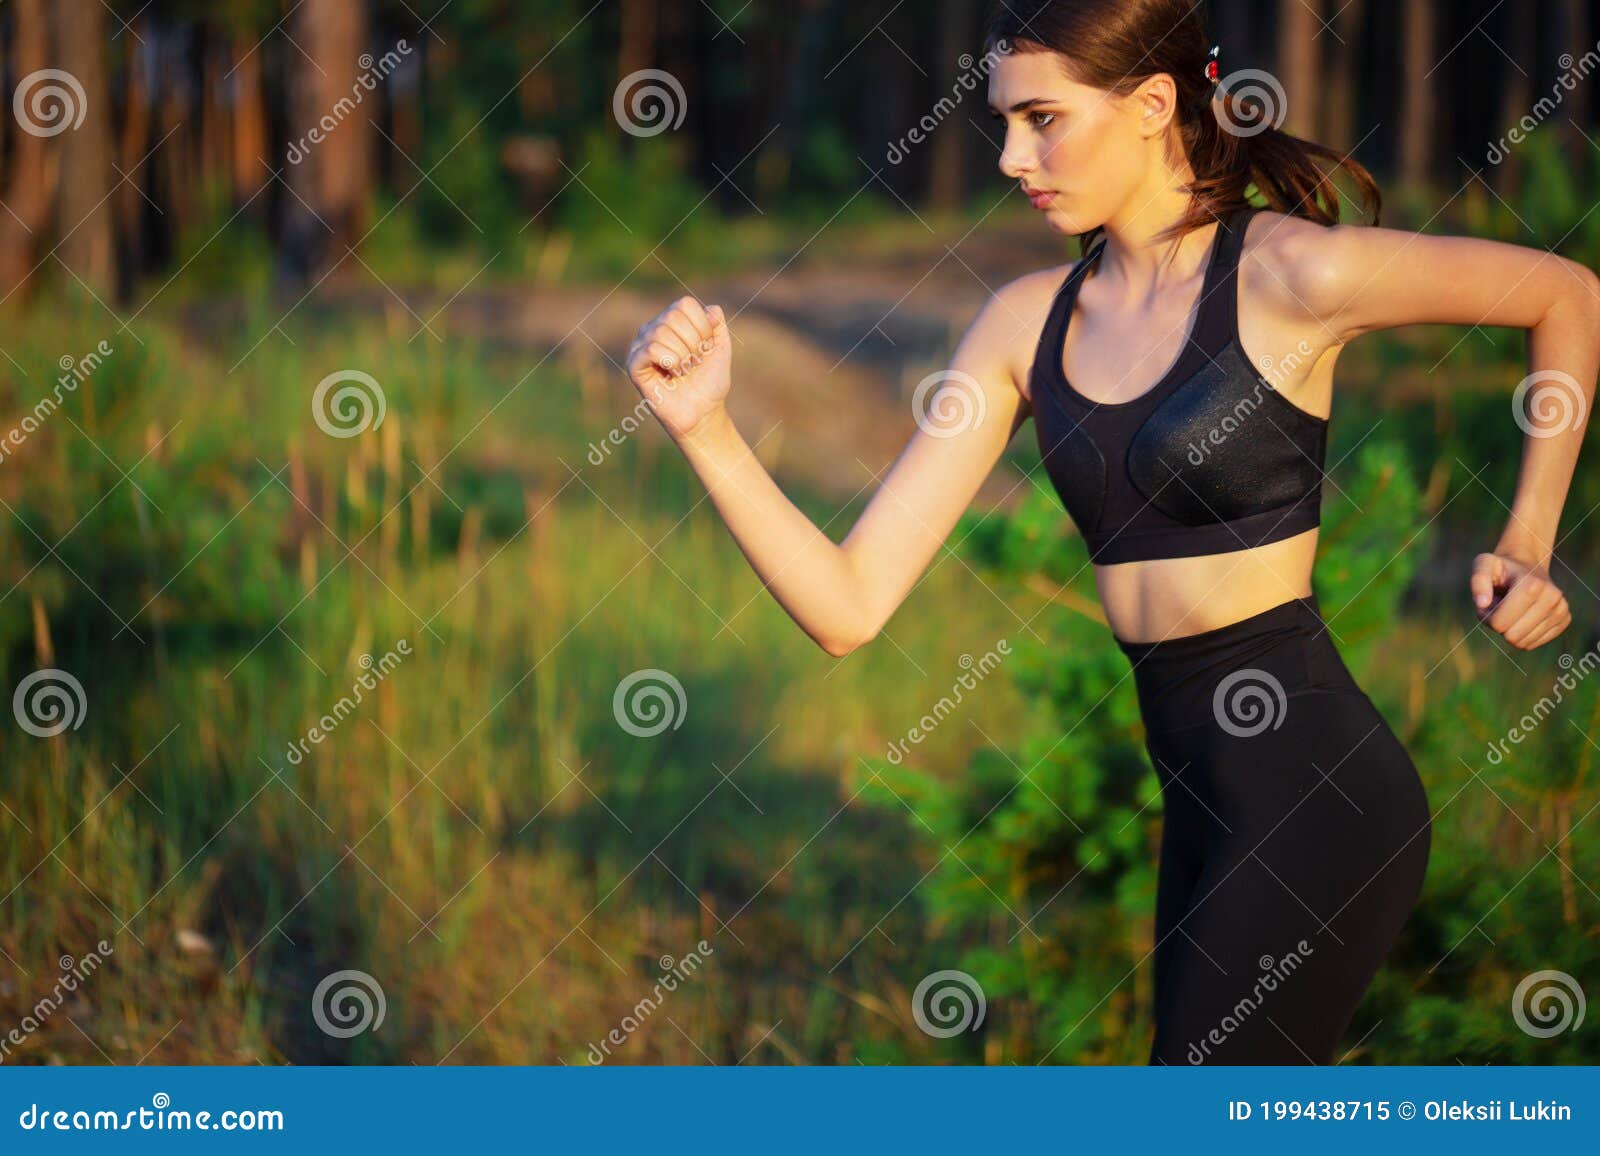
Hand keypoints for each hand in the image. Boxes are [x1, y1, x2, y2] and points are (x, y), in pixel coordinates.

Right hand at [625, 295, 731, 442]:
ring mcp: (640, 346)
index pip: (685, 304)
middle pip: (673, 315)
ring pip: (661, 332)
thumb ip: (717, 325)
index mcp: (672, 321)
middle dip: (693, 342)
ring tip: (683, 371)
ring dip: (682, 356)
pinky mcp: (634, 365)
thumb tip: (712, 309)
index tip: (705, 349)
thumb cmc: (710, 383)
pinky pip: (651, 349)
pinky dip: (670, 362)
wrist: (703, 413)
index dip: (702, 327)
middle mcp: (653, 329)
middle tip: (694, 363)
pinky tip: (672, 375)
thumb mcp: (720, 349)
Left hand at [1469, 549, 1570, 648]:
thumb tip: (1482, 603)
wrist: (1527, 565)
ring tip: (1512, 609)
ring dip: (1510, 630)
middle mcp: (1553, 598)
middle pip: (1512, 636)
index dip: (1487, 618)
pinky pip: (1534, 644)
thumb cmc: (1501, 568)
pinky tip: (1523, 616)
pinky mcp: (1564, 620)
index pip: (1500, 623)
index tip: (1487, 603)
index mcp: (1533, 585)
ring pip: (1524, 643)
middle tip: (1499, 607)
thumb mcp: (1483, 565)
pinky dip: (1522, 635)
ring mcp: (1561, 610)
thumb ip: (1478, 582)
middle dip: (1499, 626)